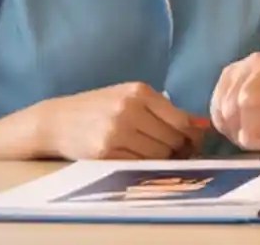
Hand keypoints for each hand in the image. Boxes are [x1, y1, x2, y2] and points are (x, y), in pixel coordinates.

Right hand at [36, 82, 208, 159]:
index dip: (191, 136)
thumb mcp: (130, 98)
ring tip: (152, 154)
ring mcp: (116, 132)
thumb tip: (203, 126)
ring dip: (162, 160)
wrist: (56, 121)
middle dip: (179, 150)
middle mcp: (129, 109)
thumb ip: (166, 110)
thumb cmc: (99, 108)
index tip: (192, 143)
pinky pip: (139, 166)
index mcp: (139, 92)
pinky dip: (143, 166)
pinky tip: (136, 159)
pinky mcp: (105, 153)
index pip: (180, 120)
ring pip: (158, 156)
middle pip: (172, 140)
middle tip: (175, 153)